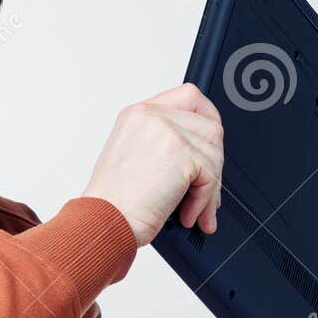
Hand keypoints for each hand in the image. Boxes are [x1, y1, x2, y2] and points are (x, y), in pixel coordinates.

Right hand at [83, 83, 222, 245]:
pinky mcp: (181, 154)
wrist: (103, 220)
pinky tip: (188, 213)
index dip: (206, 120)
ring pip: (214, 152)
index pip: (189, 97)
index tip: (209, 145)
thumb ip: (162, 144)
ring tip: (193, 208)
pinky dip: (204, 200)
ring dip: (210, 187)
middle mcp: (152, 116)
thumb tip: (196, 153)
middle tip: (204, 188)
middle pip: (209, 126)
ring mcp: (168, 132)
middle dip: (213, 162)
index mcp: (138, 114)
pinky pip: (210, 175)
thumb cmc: (112, 201)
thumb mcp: (130, 157)